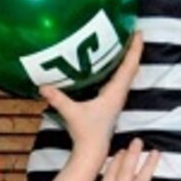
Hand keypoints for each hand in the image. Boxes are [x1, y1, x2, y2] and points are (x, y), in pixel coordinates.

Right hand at [40, 31, 141, 152]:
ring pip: (126, 72)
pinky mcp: (110, 100)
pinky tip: (109, 62)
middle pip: (131, 66)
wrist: (93, 149)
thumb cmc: (86, 132)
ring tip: (123, 41)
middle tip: (132, 31)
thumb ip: (58, 99)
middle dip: (133, 49)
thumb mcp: (71, 113)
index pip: (129, 66)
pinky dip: (118, 67)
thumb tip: (42, 86)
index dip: (135, 49)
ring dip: (127, 57)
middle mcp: (119, 92)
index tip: (138, 32)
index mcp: (115, 92)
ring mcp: (116, 96)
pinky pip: (118, 78)